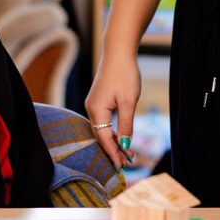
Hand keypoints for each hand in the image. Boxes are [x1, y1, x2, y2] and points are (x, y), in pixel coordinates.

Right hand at [85, 53, 140, 170]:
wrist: (118, 52)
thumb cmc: (124, 74)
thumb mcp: (128, 102)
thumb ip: (126, 125)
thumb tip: (125, 145)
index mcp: (96, 110)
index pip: (104, 138)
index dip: (113, 153)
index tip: (121, 167)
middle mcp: (91, 108)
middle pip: (100, 136)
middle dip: (112, 150)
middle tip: (126, 163)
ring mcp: (93, 103)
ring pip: (101, 128)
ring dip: (112, 141)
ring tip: (125, 154)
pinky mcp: (98, 99)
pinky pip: (103, 120)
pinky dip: (111, 130)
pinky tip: (119, 136)